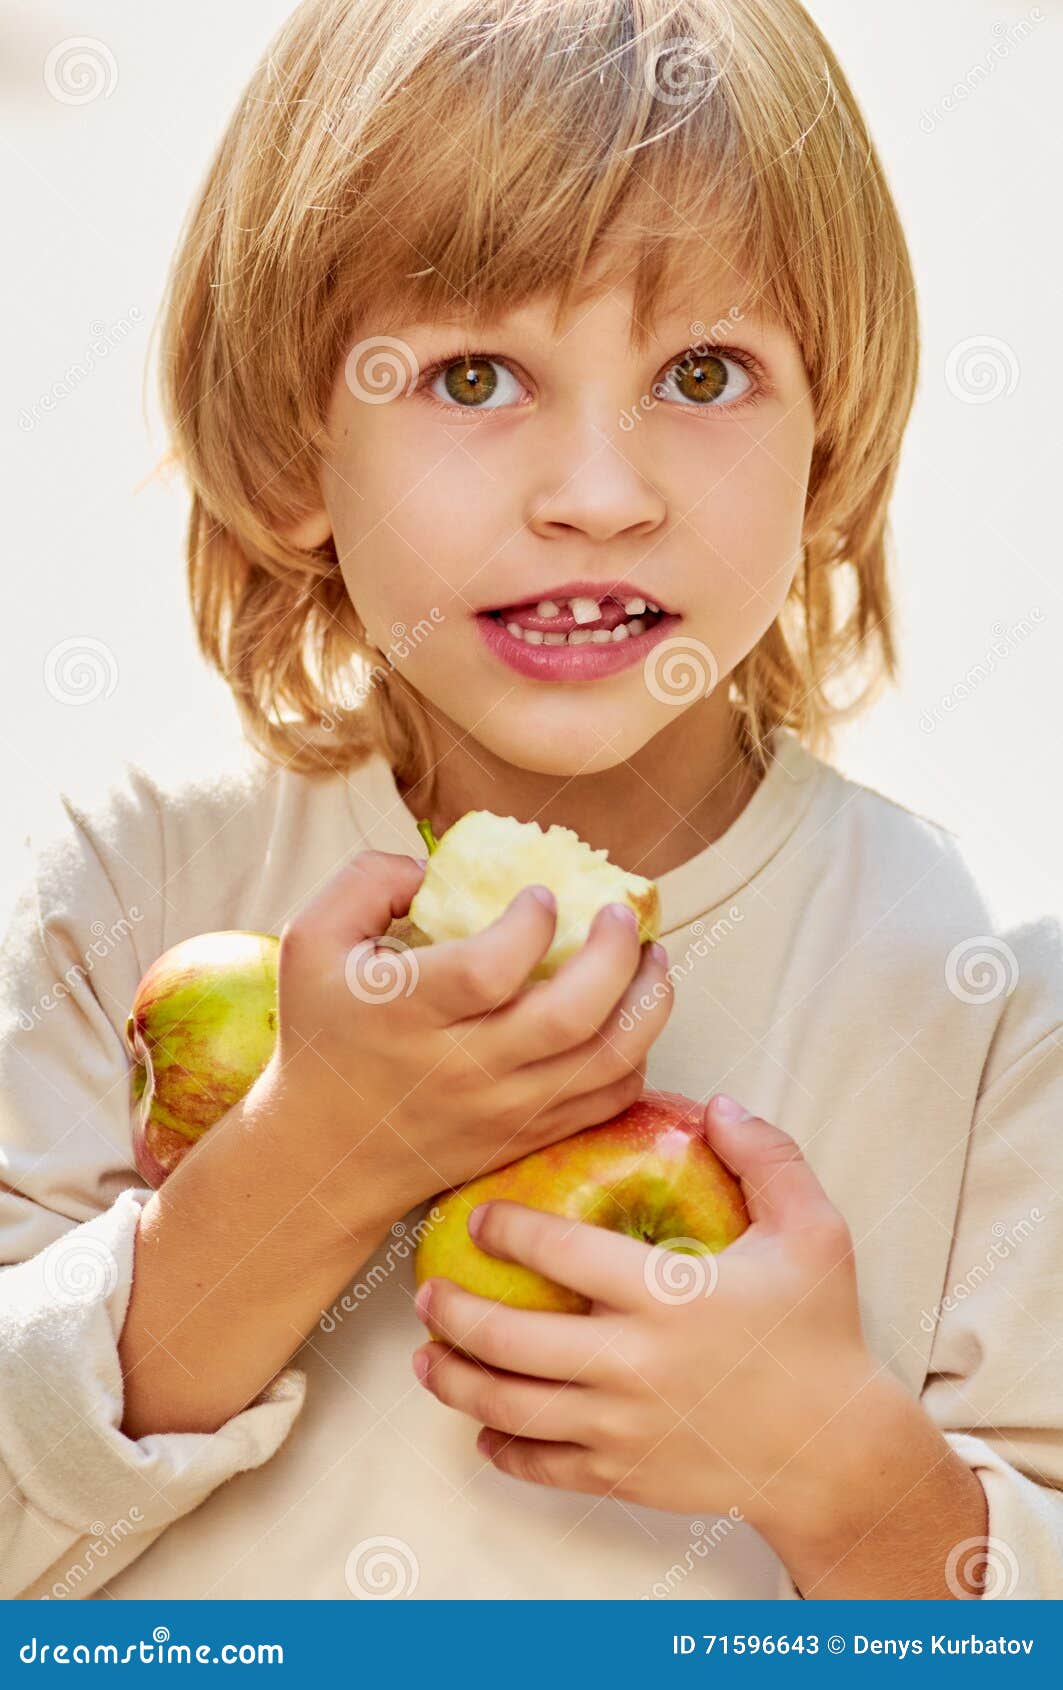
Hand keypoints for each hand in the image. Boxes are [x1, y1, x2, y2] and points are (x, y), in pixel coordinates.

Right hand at [246, 849, 673, 1225]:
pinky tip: (631, 1016)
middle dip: (615, 954)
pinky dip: (636, 1055)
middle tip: (621, 914)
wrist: (322, 1156)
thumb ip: (369, 881)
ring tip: (652, 958)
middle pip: (569, 1015)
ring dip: (647, 1003)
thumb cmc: (321, 1036)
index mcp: (406, 1013)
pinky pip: (608, 1100)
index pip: (490, 969)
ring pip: (607, 1061)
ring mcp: (502, 1111)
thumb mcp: (311, 941)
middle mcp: (461, 1068)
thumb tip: (436, 864)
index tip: (542, 896)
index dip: (531, 925)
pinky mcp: (527, 1137)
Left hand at [412, 1094, 880, 1537]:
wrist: (836, 1455)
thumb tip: (717, 1104)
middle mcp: (630, 1364)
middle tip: (426, 1288)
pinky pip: (540, 1463)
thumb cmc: (820, 1337)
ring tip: (427, 1356)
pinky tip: (483, 1426)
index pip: (559, 1251)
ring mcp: (620, 1427)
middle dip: (452, 1310)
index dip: (507, 1227)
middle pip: (508, 1339)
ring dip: (455, 1379)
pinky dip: (501, 1444)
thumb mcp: (813, 1233)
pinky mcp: (622, 1476)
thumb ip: (767, 1157)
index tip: (478, 1214)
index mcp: (665, 1296)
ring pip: (509, 1405)